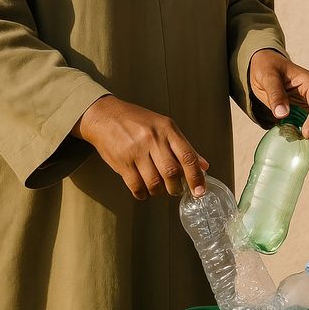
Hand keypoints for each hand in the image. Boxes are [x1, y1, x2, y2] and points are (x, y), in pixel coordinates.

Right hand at [74, 95, 209, 199]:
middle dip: (176, 187)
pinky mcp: (121, 161)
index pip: (187, 157)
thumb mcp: (164, 126)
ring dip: (159, 191)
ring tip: (159, 188)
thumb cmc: (138, 121)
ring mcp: (135, 150)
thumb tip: (204, 166)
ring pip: (154, 182)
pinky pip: (135, 185)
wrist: (104, 115)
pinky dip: (142, 193)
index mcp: (167, 129)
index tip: (200, 191)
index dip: (196, 177)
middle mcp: (152, 139)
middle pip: (171, 172)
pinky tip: (144, 191)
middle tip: (175, 189)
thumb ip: (184, 147)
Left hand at [249, 49, 308, 138]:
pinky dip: (298, 128)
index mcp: (308, 82)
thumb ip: (275, 94)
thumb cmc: (266, 65)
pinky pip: (303, 121)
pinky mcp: (298, 107)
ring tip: (293, 136)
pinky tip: (289, 132)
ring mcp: (306, 101)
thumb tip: (283, 114)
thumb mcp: (267, 76)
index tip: (305, 133)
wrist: (262, 63)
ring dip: (307, 129)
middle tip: (299, 137)